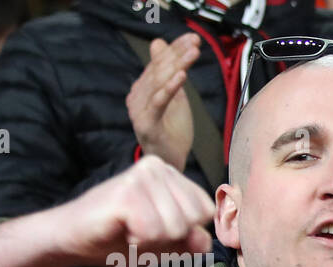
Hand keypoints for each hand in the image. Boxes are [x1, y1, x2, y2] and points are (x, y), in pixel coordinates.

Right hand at [0, 156, 214, 266]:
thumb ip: (192, 242)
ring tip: (130, 229)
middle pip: (194, 220)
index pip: (206, 212)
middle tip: (140, 230)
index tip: (156, 228)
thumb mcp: (167, 245)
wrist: (72, 238)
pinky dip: (138, 241)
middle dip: (170, 238)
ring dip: (152, 240)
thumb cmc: (119, 238)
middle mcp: (159, 167)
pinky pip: (154, 232)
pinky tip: (121, 228)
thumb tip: (203, 238)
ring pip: (176, 228)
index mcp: (172, 175)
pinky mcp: (127, 191)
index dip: (185, 232)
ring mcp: (142, 176)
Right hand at [125, 33, 199, 170]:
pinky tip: (181, 77)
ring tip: (192, 55)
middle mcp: (138, 96)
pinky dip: (170, 88)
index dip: (175, 49)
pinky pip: (158, 102)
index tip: (193, 38)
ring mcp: (140, 110)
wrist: (170, 162)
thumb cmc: (172, 131)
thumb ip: (169, 73)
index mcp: (143, 88)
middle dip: (178, 54)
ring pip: (159, 82)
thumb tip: (159, 43)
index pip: (159, 63)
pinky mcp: (146, 123)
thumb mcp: (175, 96)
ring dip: (177, 66)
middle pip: (159, 70)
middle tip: (195, 43)